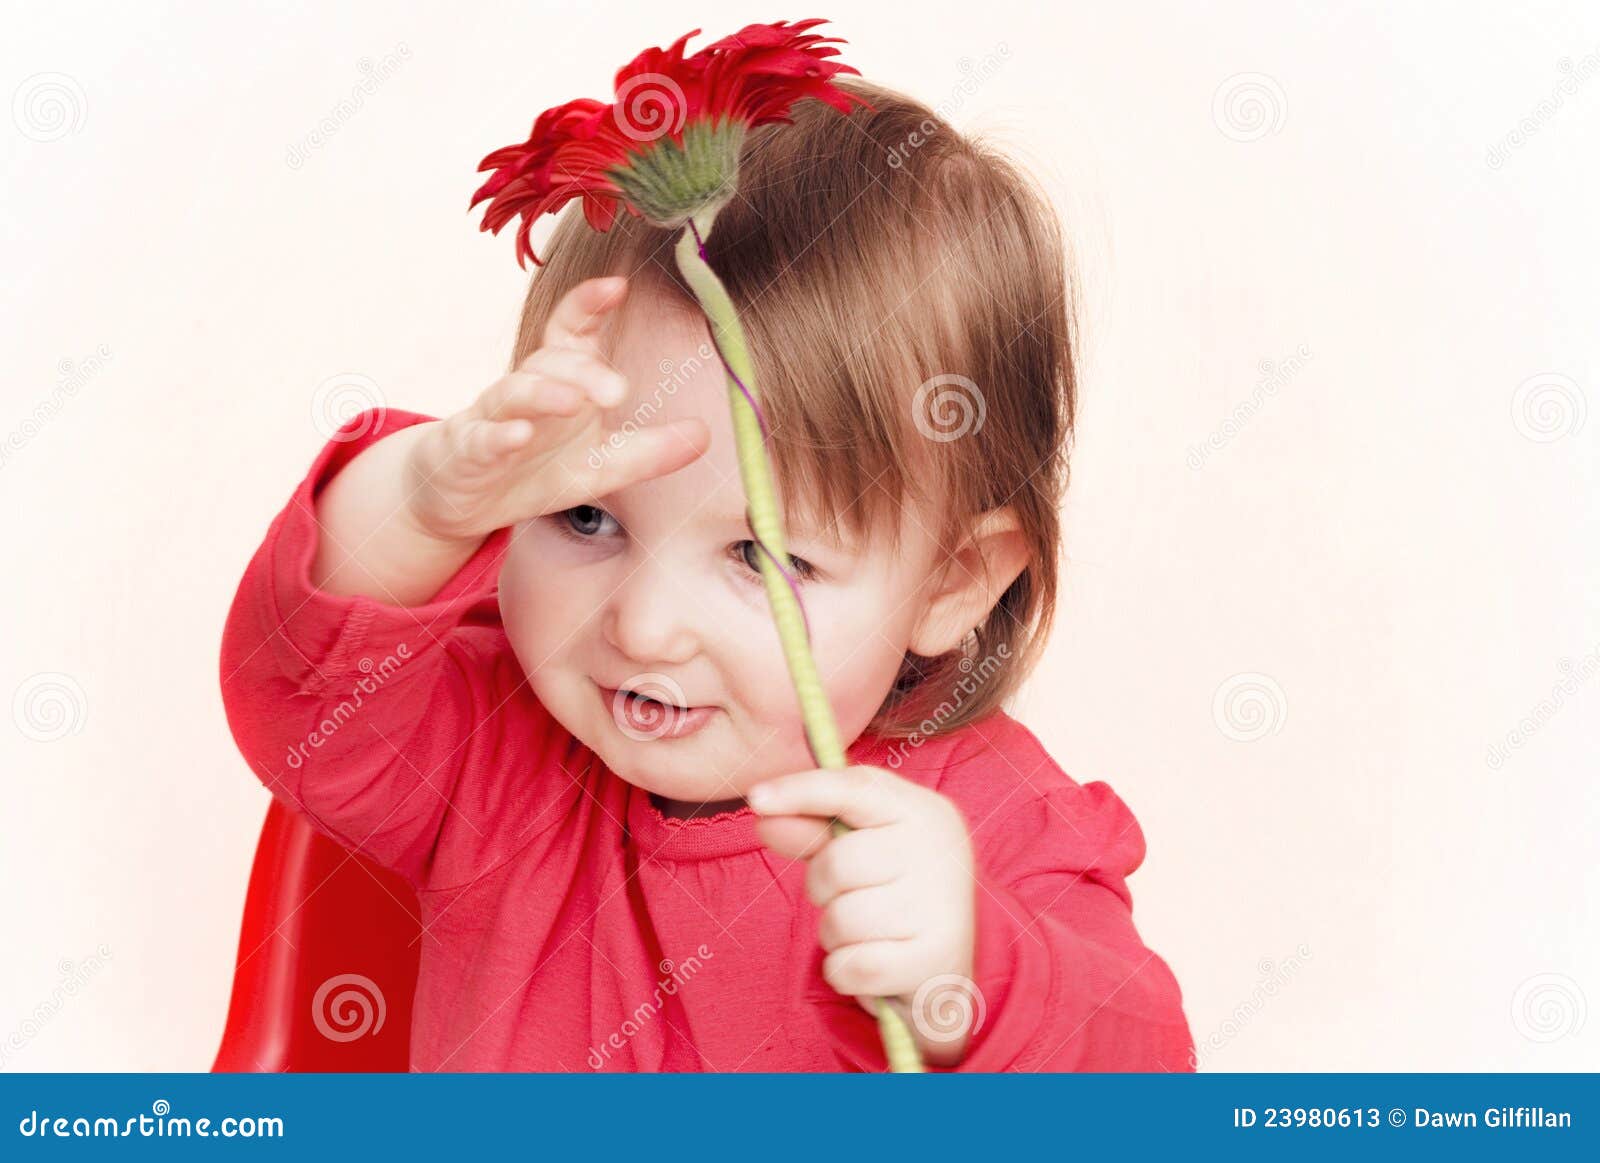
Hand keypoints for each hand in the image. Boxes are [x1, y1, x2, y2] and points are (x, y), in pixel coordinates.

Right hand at [403, 276, 710, 541]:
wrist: (460, 500)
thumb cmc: (532, 470)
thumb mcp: (599, 466)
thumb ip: (648, 451)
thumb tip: (705, 434)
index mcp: (558, 382)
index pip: (571, 332)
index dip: (588, 305)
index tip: (617, 285)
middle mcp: (524, 390)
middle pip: (551, 363)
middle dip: (583, 371)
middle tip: (618, 391)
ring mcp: (490, 419)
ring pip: (512, 393)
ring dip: (542, 393)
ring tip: (572, 401)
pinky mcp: (465, 453)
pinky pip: (480, 438)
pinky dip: (498, 435)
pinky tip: (517, 434)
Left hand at [746, 764, 979, 1065]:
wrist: (946, 973)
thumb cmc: (895, 899)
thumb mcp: (857, 852)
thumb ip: (813, 830)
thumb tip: (763, 814)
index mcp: (924, 812)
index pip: (856, 788)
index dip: (802, 790)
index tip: (756, 798)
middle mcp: (940, 852)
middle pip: (838, 862)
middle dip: (824, 890)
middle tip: (851, 900)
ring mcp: (943, 907)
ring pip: (842, 919)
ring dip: (836, 936)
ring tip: (867, 936)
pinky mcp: (935, 961)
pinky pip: (851, 966)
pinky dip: (846, 973)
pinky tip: (873, 967)